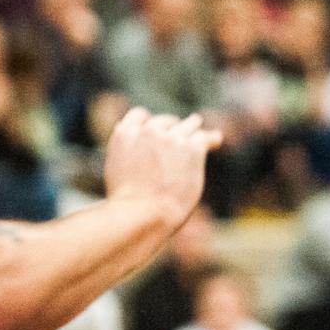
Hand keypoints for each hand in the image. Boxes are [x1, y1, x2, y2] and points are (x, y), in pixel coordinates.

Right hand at [103, 108, 222, 228]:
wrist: (144, 213)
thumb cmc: (126, 201)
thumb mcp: (114, 168)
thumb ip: (125, 148)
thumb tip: (127, 132)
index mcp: (125, 133)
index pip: (140, 115)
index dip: (148, 123)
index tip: (154, 129)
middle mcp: (149, 130)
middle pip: (165, 122)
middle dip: (171, 130)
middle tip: (178, 137)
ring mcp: (172, 138)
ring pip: (188, 126)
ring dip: (192, 128)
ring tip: (197, 128)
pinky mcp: (192, 148)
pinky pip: (204, 137)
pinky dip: (210, 139)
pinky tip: (216, 140)